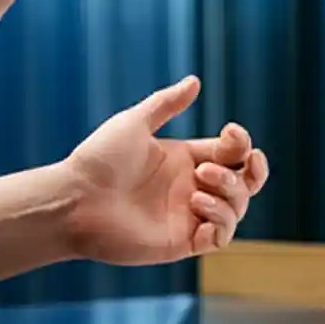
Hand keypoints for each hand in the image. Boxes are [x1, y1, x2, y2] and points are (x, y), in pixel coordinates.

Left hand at [61, 76, 269, 265]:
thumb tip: (194, 81)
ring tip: (198, 187)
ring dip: (229, 196)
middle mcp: (194, 188)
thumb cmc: (98, 160)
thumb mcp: (134, 123)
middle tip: (214, 168)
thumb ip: (166, 103)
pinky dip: (220, 224)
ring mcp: (190, 217)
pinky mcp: (183, 242)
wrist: (74, 201)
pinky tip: (198, 211)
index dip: (242, 145)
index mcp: (187, 160)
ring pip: (237, 210)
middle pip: (245, 183)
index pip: (233, 155)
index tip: (230, 133)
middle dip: (250, 173)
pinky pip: (221, 239)